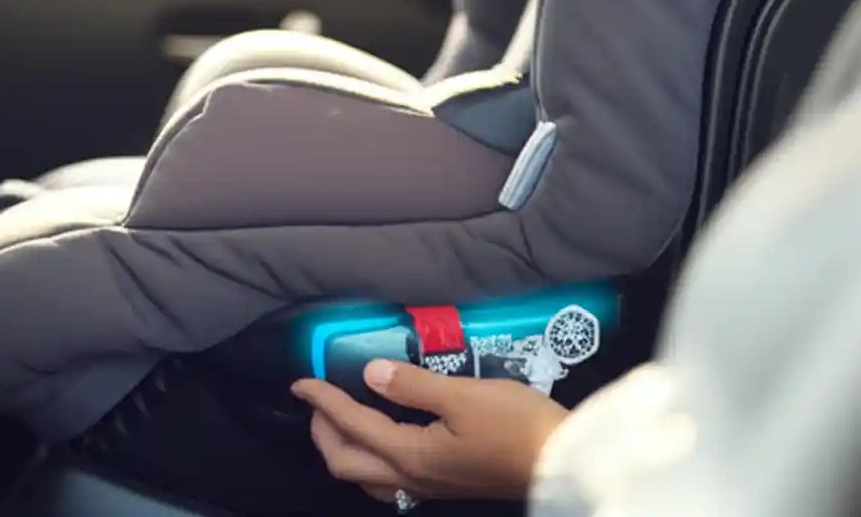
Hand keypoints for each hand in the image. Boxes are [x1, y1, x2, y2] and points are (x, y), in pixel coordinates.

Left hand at [291, 359, 568, 502]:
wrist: (561, 460)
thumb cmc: (516, 424)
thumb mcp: (465, 395)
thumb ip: (414, 385)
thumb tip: (370, 373)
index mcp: (410, 454)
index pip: (353, 425)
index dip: (323, 402)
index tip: (299, 383)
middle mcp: (411, 478)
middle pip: (347, 463)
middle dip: (323, 432)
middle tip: (315, 402)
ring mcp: (428, 487)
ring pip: (366, 477)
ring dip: (344, 449)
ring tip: (341, 421)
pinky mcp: (445, 486)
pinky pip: (388, 480)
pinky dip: (370, 459)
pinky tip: (383, 441)